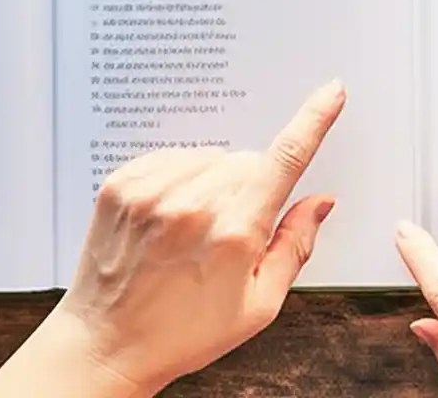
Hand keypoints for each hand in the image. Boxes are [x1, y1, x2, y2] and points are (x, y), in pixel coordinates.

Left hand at [0, 81, 345, 396]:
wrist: (106, 344)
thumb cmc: (183, 333)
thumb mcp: (258, 305)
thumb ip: (295, 245)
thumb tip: (320, 201)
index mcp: (232, 234)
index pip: (284, 159)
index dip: (313, 120)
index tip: (330, 94)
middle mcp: (191, 205)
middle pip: (247, 162)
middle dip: (252, 189)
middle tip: (230, 236)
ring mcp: (151, 191)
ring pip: (210, 157)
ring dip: (215, 182)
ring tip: (192, 232)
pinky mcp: (122, 184)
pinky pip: (173, 158)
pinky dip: (181, 178)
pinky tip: (170, 219)